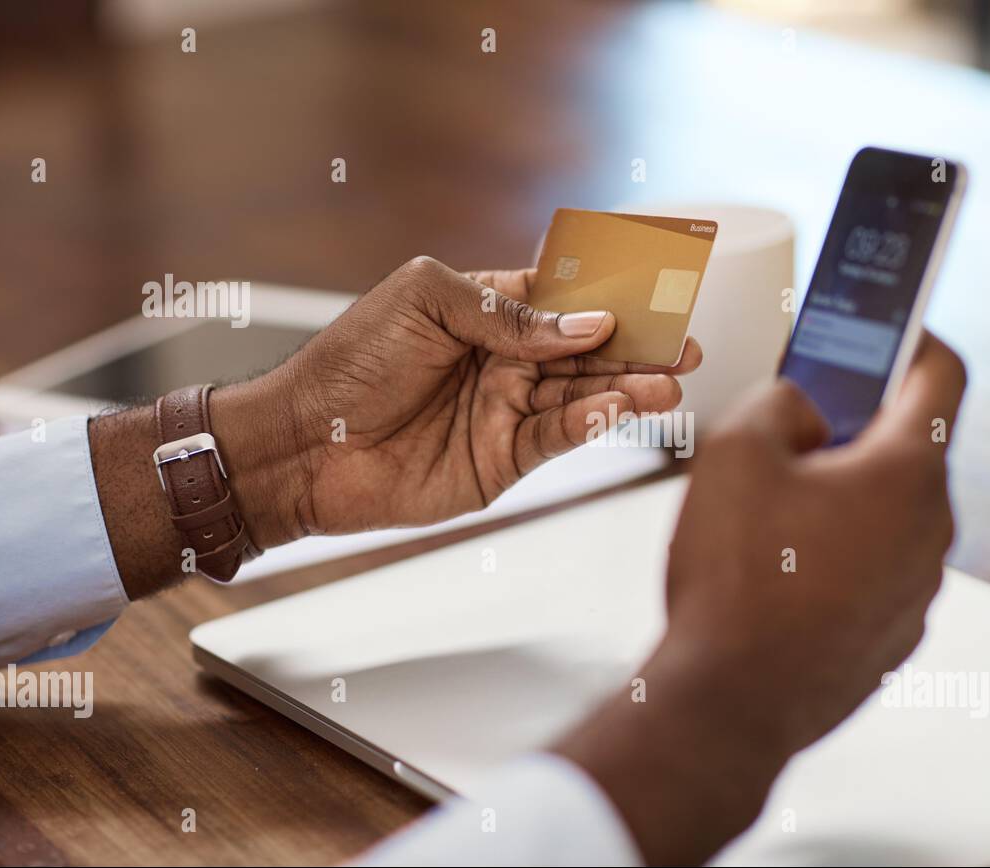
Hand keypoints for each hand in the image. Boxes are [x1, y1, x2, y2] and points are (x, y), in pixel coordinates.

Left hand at [92, 256, 700, 597]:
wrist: (305, 443)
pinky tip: (618, 408)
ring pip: (585, 396)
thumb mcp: (424, 302)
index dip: (612, 290)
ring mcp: (507, 411)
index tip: (659, 284)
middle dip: (639, 346)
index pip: (564, 296)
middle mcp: (507, 361)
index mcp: (488, 311)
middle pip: (589, 351)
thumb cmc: (350, 362)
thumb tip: (584, 324)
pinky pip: (558, 438)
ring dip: (631, 387)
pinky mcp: (503, 461)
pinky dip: (589, 422)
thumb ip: (507, 311)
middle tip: (684, 344)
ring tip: (671, 382)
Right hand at [553, 333, 966, 864]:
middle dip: (855, 427)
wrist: (729, 704)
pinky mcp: (894, 634)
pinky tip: (778, 574)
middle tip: (795, 428)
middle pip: (909, 448)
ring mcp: (918, 589)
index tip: (885, 327)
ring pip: (889, 513)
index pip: (941, 374)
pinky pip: (875, 568)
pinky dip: (840, 554)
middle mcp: (932, 532)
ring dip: (844, 497)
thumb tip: (803, 407)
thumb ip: (780, 400)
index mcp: (907, 474)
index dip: (913, 336)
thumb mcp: (734, 451)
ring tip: (771, 514)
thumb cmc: (735, 582)